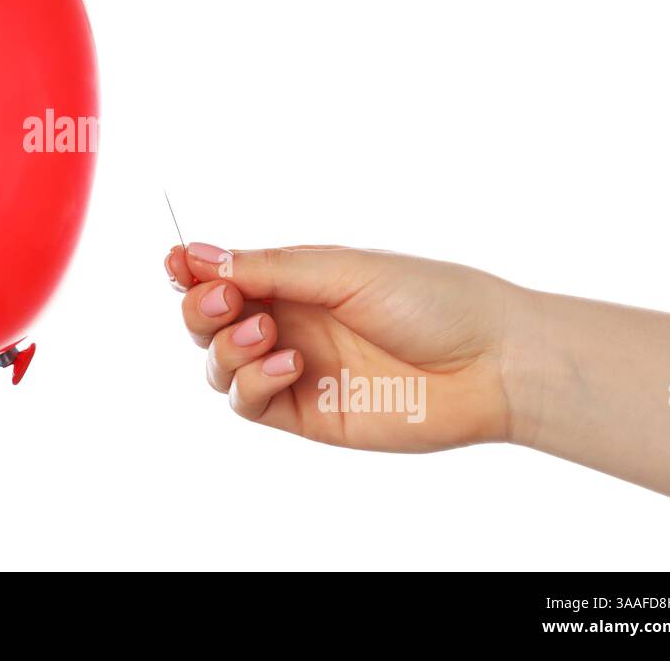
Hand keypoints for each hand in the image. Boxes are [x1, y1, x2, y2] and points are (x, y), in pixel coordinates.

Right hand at [166, 242, 518, 451]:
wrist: (492, 361)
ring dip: (226, 345)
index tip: (177, 262)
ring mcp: (295, 368)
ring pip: (220, 364)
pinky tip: (290, 362)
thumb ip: (269, 268)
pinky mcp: (307, 412)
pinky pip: (250, 402)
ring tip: (268, 331)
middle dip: (200, 307)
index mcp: (297, 279)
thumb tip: (199, 255)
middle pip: (209, 320)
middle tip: (222, 298)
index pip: (224, 274)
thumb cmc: (432, 299)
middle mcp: (289, 322)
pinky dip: (254, 380)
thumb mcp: (343, 268)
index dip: (192, 270)